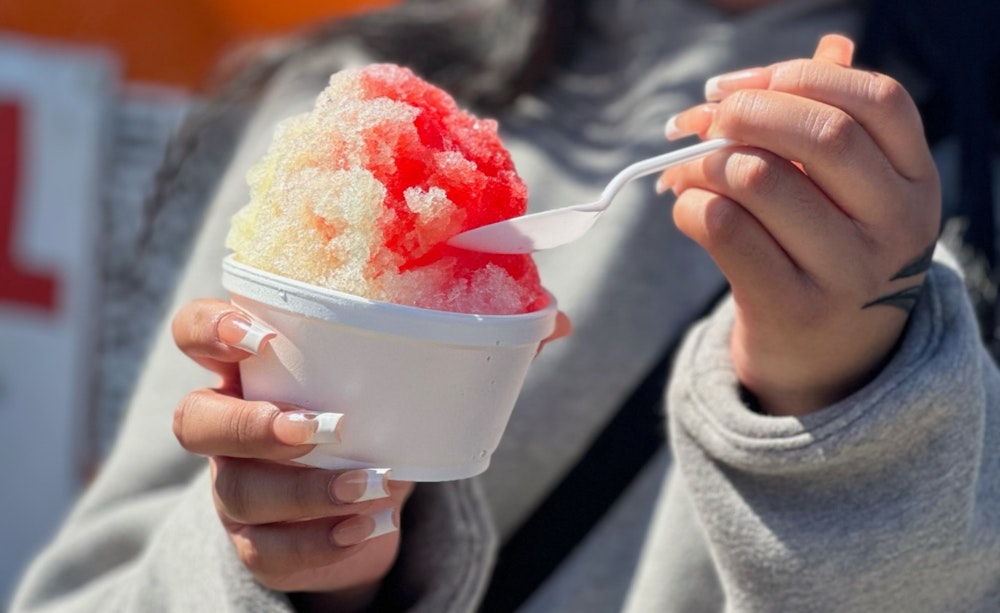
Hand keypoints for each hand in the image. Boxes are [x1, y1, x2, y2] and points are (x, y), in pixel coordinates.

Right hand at [171, 298, 412, 609]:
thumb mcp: (371, 390)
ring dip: (307, 491)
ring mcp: (232, 486)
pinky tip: (365, 527)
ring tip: (373, 485)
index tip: (260, 337)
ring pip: (239, 491)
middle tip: (319, 429)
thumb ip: (384, 370)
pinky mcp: (252, 541)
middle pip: (194, 420)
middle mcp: (225, 425)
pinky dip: (321, 541)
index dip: (209, 329)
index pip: (193, 332)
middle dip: (252, 425)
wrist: (362, 511)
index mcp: (243, 370)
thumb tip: (441, 358)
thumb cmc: (366, 426)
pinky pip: (268, 549)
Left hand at [660, 35, 940, 414]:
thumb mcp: (855, 195)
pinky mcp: (791, 307)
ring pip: (758, 178)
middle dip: (746, 112)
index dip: (803, 77)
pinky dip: (690, 205)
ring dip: (705, 161)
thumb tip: (828, 44)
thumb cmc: (830, 256)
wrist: (830, 365)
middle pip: (819, 134)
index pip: (878, 101)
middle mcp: (895, 227)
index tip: (743, 86)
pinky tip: (689, 209)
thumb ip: (838, 123)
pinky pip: (723, 229)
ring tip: (688, 170)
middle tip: (705, 119)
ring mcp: (848, 273)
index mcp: (916, 183)